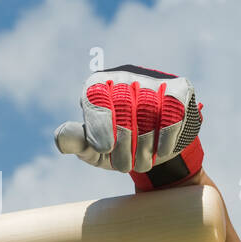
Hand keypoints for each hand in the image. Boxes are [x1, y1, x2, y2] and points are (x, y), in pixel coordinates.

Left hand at [53, 64, 204, 190]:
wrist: (152, 152)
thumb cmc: (116, 148)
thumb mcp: (93, 150)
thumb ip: (75, 143)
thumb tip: (62, 137)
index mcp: (96, 86)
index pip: (95, 97)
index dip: (100, 126)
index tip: (105, 149)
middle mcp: (123, 75)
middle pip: (124, 103)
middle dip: (124, 140)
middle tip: (124, 165)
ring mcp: (151, 79)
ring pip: (149, 106)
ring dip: (145, 142)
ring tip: (142, 163)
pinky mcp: (178, 88)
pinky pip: (174, 106)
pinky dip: (168, 133)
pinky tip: (162, 152)